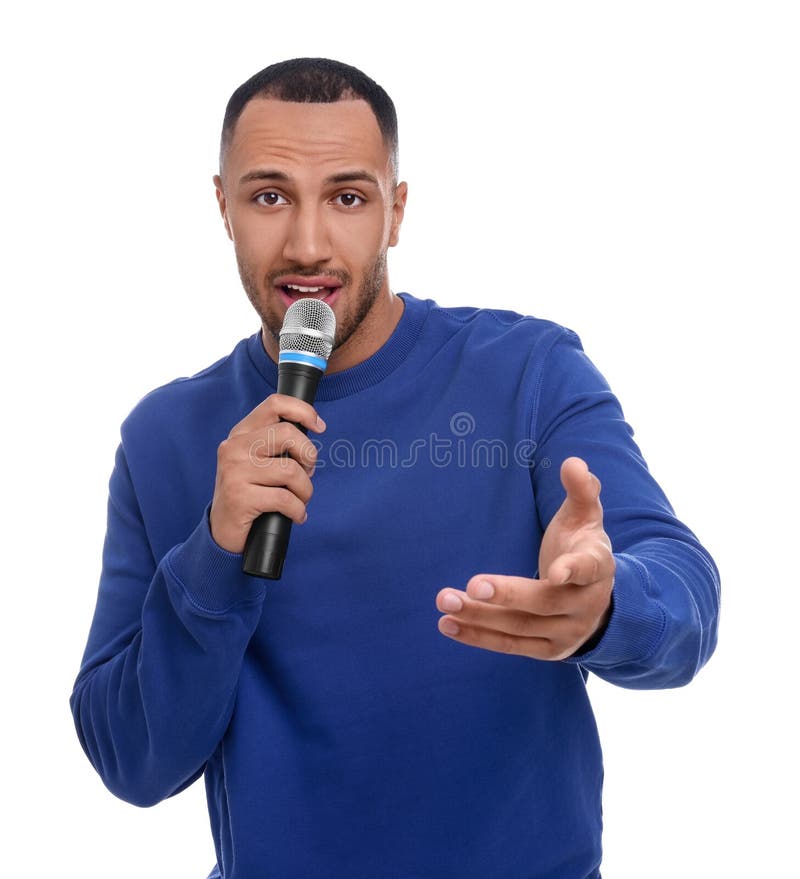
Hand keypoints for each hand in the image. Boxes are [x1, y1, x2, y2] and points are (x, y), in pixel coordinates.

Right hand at [209, 394, 324, 552]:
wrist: (222, 531)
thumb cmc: (249, 494)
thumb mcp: (258, 462)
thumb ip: (277, 444)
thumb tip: (312, 433)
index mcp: (241, 434)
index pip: (275, 404)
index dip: (304, 411)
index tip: (319, 427)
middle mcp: (234, 448)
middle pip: (287, 433)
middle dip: (309, 455)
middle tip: (307, 473)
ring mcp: (234, 471)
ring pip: (291, 470)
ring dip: (305, 490)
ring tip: (300, 500)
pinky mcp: (239, 497)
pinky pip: (285, 499)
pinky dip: (298, 510)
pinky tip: (296, 516)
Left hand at [435, 457, 613, 659]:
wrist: (598, 601)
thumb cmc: (582, 547)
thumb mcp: (586, 517)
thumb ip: (582, 490)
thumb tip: (573, 463)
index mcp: (597, 567)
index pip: (587, 569)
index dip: (572, 570)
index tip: (555, 572)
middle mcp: (584, 604)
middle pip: (545, 602)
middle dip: (508, 594)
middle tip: (473, 584)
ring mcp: (566, 632)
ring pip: (520, 627)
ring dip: (480, 616)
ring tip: (445, 600)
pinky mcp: (547, 650)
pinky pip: (509, 645)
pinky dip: (477, 637)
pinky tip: (447, 624)